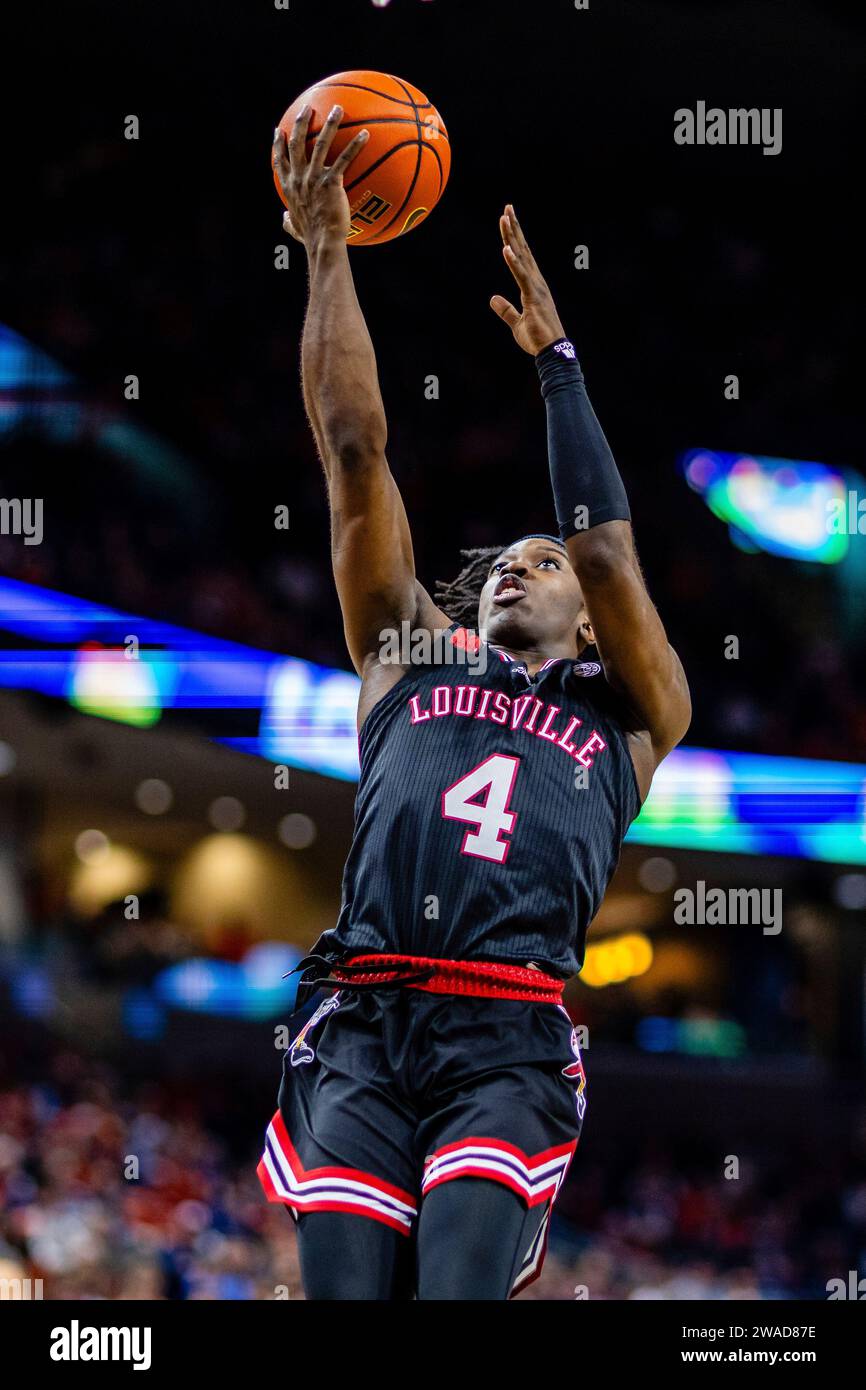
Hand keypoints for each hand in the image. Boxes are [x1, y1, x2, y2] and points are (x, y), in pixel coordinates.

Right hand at [272, 105, 369, 249]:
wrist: (322, 244)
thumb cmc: (311, 239)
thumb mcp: (295, 229)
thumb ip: (288, 221)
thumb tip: (284, 219)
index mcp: (289, 187)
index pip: (279, 161)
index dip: (277, 144)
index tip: (278, 130)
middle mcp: (299, 178)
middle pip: (297, 143)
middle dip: (301, 122)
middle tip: (307, 107)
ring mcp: (314, 178)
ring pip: (320, 143)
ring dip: (330, 124)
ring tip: (338, 109)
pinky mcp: (331, 182)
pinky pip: (344, 159)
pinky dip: (355, 145)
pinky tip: (365, 134)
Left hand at [490, 205, 566, 355]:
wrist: (551, 351)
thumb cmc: (537, 339)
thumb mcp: (516, 322)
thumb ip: (505, 310)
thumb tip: (492, 298)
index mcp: (533, 285)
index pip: (522, 256)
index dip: (514, 237)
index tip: (508, 219)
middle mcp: (536, 281)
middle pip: (522, 250)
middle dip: (514, 228)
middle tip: (507, 207)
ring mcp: (536, 288)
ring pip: (521, 257)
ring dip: (512, 237)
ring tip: (505, 217)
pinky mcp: (534, 297)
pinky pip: (521, 277)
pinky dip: (513, 262)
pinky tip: (506, 249)